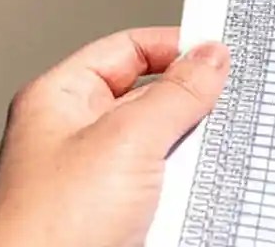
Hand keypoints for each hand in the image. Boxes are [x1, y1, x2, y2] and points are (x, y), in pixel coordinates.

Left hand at [0, 27, 228, 246]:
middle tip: (225, 108)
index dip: (171, 46)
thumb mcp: (127, 141)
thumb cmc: (49, 228)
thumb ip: (174, 94)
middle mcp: (74, 137)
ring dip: (189, 157)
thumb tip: (208, 58)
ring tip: (207, 164)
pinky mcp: (114, 220)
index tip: (218, 54)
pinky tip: (199, 198)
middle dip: (188, 107)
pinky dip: (185, 193)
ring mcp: (95, 181)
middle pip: (149, 100)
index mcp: (60, 99)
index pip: (125, 51)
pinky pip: (163, 193)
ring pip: (161, 150)